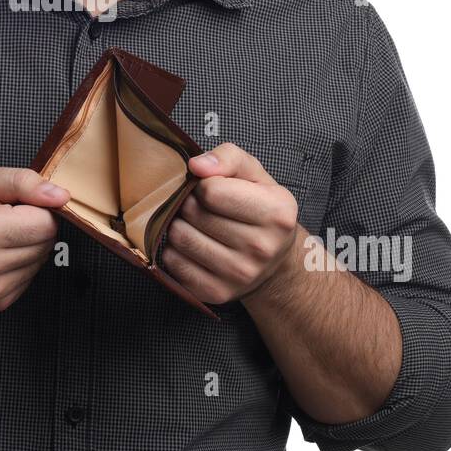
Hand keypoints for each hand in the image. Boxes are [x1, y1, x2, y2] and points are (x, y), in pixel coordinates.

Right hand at [0, 166, 68, 311]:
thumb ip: (22, 182)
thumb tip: (60, 196)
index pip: (46, 224)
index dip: (36, 208)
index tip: (13, 204)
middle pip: (46, 244)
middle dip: (32, 226)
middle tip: (1, 218)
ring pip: (40, 262)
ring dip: (26, 246)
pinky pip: (28, 279)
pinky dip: (18, 265)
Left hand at [160, 142, 300, 304]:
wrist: (275, 261)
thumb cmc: (260, 208)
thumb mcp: (254, 175)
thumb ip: (227, 158)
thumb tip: (196, 165)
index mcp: (276, 214)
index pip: (212, 191)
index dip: (203, 184)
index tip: (210, 188)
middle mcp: (261, 248)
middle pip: (193, 213)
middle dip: (189, 203)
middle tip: (198, 205)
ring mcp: (240, 275)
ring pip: (180, 238)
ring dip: (178, 224)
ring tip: (193, 223)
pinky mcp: (217, 292)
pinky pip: (173, 263)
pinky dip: (174, 250)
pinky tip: (191, 244)